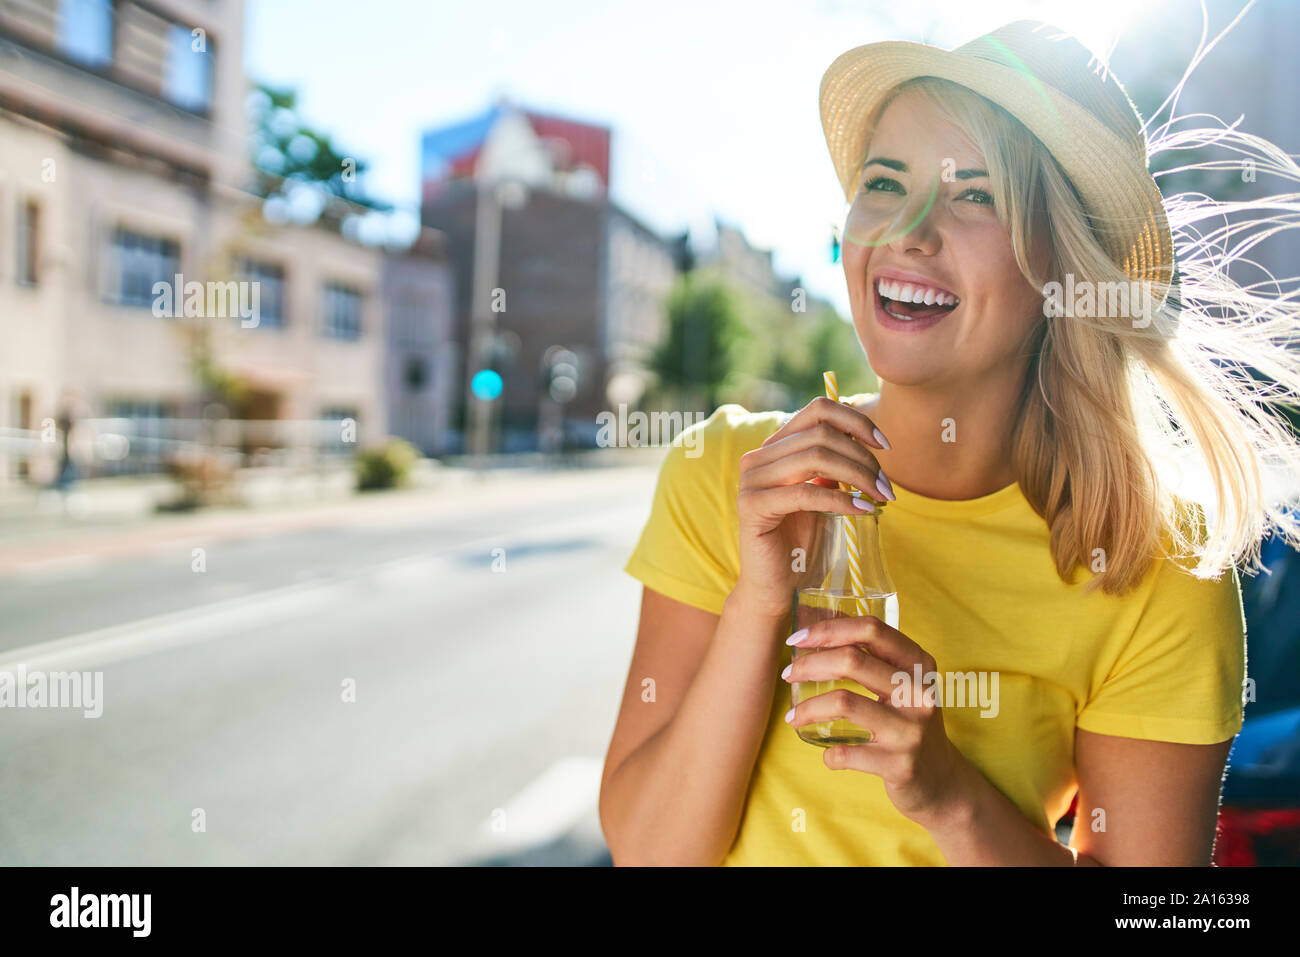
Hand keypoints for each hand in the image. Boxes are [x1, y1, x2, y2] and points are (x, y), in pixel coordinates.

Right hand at [733, 396, 890, 619]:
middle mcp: (758, 457)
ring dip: (858, 475)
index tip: (885, 445)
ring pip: (816, 458)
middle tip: (887, 486)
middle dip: (863, 457)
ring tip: (880, 497)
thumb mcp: (823, 495)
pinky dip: (840, 499)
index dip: (856, 421)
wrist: (777, 589)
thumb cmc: (802, 545)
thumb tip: (865, 438)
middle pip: (822, 435)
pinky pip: (805, 493)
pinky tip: (863, 510)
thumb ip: (833, 466)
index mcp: (774, 448)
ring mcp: (751, 480)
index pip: (818, 410)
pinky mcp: (752, 506)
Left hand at [781, 613, 963, 823]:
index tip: (797, 638)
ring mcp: (911, 730)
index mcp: (919, 665)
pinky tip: (828, 755)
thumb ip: (873, 658)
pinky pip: (846, 753)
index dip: (829, 629)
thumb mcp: (904, 685)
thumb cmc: (909, 723)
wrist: (941, 781)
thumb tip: (817, 628)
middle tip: (789, 674)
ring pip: (844, 702)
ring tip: (793, 716)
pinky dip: (828, 754)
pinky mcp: (900, 765)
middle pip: (852, 660)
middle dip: (810, 664)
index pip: (872, 631)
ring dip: (808, 708)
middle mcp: (919, 693)